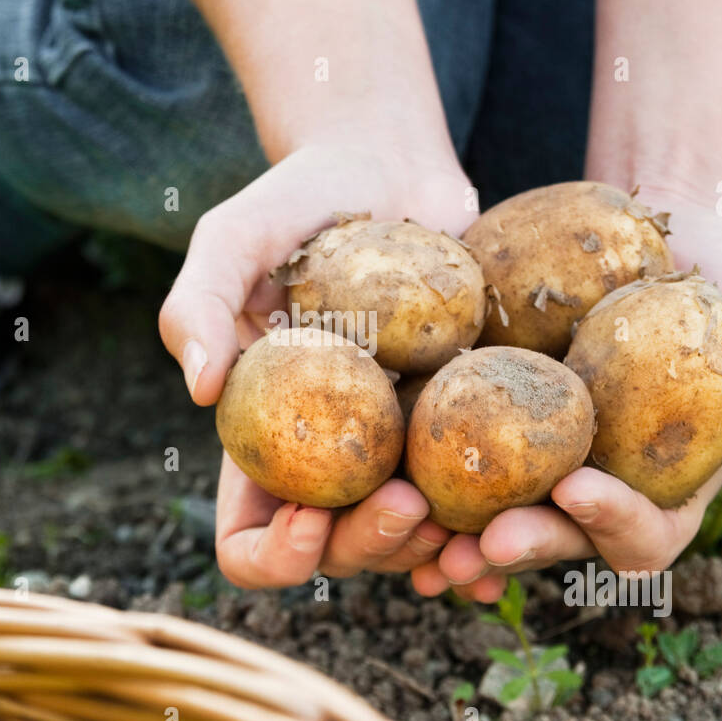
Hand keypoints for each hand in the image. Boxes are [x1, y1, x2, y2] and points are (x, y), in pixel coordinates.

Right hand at [159, 142, 474, 588]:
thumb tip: (200, 390)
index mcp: (266, 438)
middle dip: (368, 547)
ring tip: (469, 519)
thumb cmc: (299, 199)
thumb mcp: (233, 237)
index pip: (246, 540)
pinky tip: (522, 524)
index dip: (270, 555)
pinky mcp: (464, 423)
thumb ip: (199, 303)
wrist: (392, 164)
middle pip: (338, 553)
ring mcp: (401, 447)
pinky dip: (496, 530)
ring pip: (412, 542)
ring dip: (436, 552)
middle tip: (408, 501)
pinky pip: (478, 500)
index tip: (308, 516)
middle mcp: (331, 459)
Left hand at [410, 194, 721, 598]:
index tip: (578, 488)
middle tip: (482, 542)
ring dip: (456, 535)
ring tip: (421, 533)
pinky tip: (384, 480)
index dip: (614, 524)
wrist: (655, 218)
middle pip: (559, 537)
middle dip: (522, 544)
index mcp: (665, 484)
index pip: (646, 532)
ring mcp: (537, 453)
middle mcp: (596, 481)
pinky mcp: (486, 412)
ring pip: (493, 514)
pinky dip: (417, 476)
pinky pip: (447, 455)